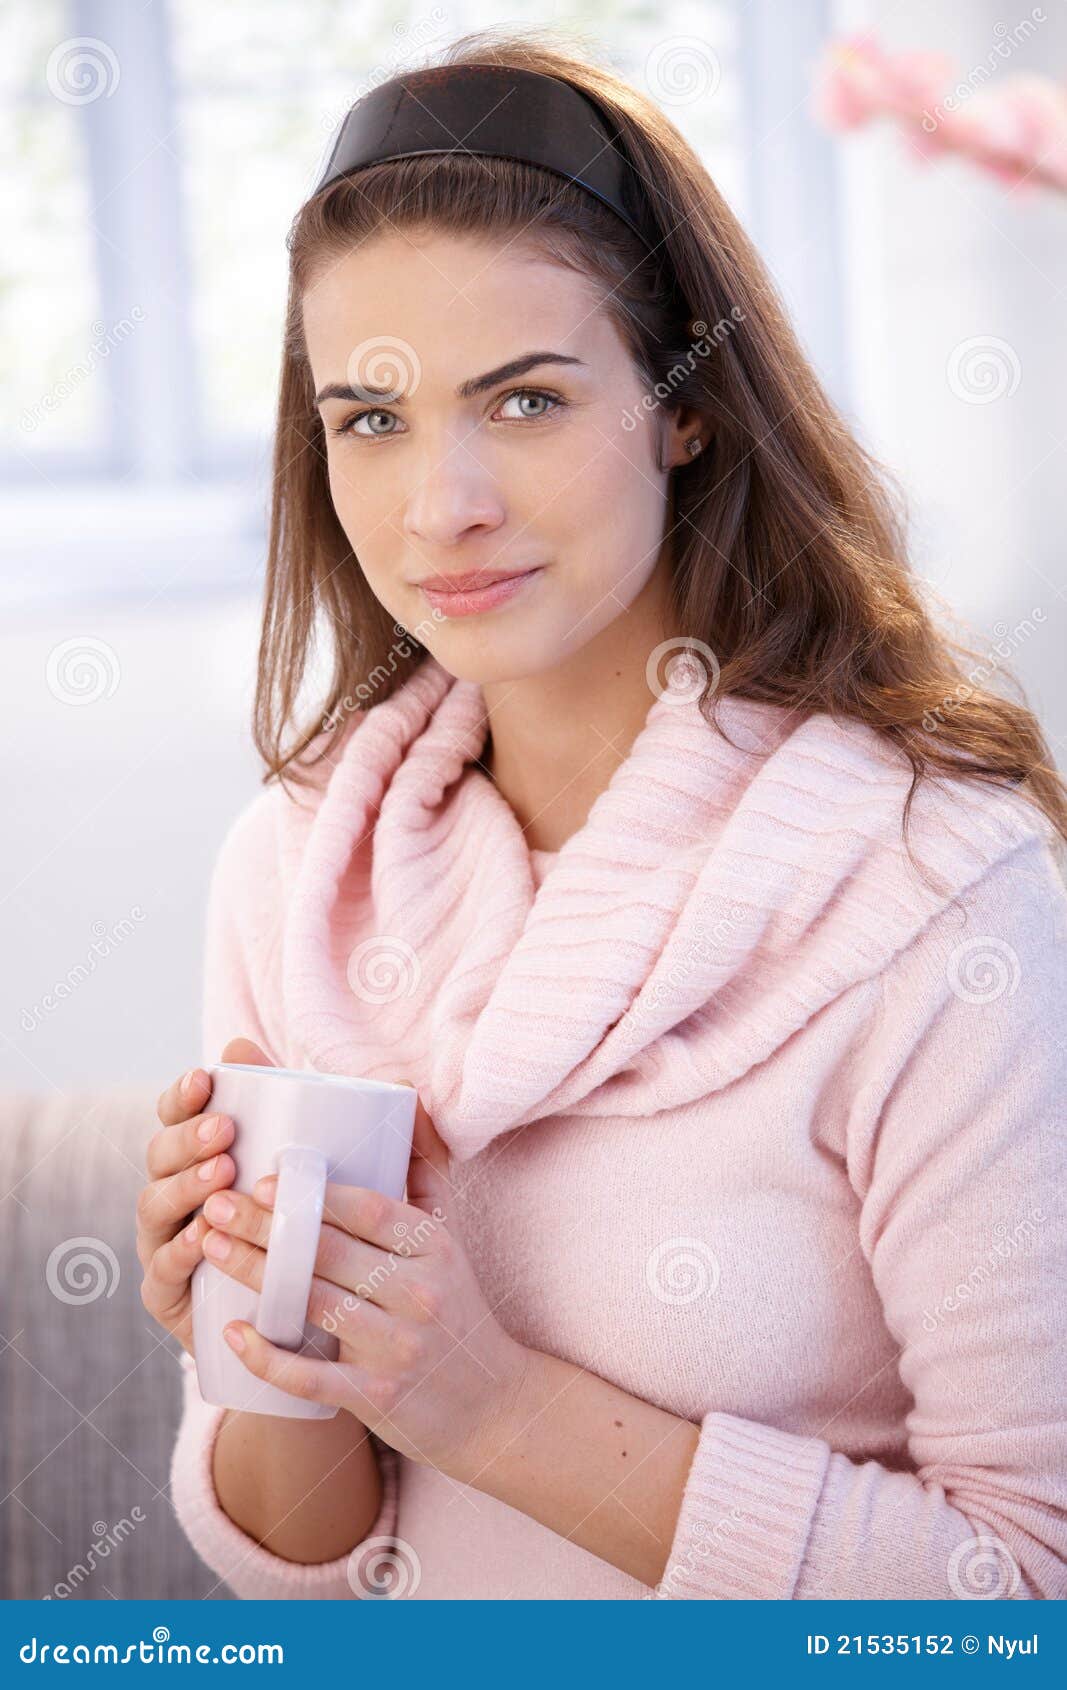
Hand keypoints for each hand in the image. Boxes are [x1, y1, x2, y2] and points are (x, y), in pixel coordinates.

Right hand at [138, 1037, 271, 1356]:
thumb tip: (249, 1046)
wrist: (294, 1319)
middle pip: (159, 1156)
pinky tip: (201, 1235)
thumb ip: (281, 1108)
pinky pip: (162, 1270)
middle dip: (187, 1139)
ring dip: (184, 1186)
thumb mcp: (296, 1168)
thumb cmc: (293, 1226)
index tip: (205, 1077)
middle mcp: (171, 1197)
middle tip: (224, 1130)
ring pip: (154, 1206)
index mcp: (194, 1158)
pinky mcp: (167, 1294)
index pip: (175, 1117)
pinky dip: (178, 1250)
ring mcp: (162, 1244)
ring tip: (221, 1173)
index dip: (183, 1096)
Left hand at [198, 1086, 531, 1480]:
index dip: (312, 1192)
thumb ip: (424, 1176)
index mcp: (434, 1247)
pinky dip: (266, 1356)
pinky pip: (310, 1376)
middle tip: (216, 1202)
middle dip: (265, 1225)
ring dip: (253, 1274)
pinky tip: (231, 1332)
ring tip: (211, 1246)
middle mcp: (419, 1293)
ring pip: (312, 1305)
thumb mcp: (449, 1242)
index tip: (261, 1177)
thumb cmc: (457, 1309)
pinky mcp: (377, 1397)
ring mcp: (398, 1348)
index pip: (367, 1210)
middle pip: (328, 1252)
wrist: (495, 1406)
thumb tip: (403, 1101)